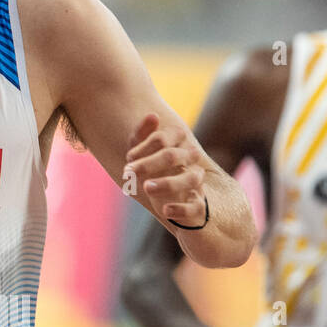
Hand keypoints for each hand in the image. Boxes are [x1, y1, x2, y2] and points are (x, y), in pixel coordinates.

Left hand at [125, 112, 207, 228]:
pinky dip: (180, 209)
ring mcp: (196, 187)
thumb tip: (153, 115)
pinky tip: (165, 210)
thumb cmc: (158, 179)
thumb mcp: (144, 159)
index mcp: (178, 149)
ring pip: (191, 179)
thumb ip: (142, 137)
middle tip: (128, 171)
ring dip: (167, 183)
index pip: (166, 136)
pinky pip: (195, 207)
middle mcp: (191, 164)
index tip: (129, 158)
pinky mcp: (198, 209)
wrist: (178, 211)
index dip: (145, 144)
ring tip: (146, 187)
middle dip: (148, 162)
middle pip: (173, 155)